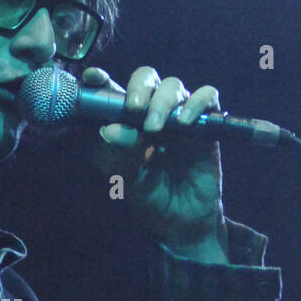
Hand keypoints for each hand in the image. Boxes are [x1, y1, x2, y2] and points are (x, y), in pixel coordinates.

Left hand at [84, 64, 228, 260]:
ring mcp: (179, 116)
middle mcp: (152, 112)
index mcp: (128, 121)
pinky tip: (185, 122)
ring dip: (161, 101)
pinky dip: (197, 103)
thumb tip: (110, 129)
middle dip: (138, 88)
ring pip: (173, 85)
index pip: (114, 90)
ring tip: (155, 129)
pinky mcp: (206, 124)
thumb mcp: (128, 180)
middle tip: (133, 109)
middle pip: (146, 78)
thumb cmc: (151, 198)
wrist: (182, 222)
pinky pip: (207, 97)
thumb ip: (120, 155)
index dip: (103, 79)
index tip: (93, 78)